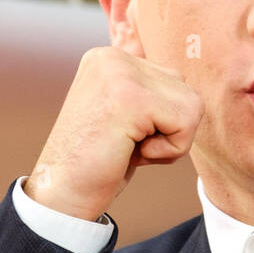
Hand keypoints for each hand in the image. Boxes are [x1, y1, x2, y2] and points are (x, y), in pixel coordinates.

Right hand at [23, 46, 203, 220]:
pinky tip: (130, 152)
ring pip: (192, 108)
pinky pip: (185, 124)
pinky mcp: (131, 97)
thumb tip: (189, 89)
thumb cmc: (97, 164)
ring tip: (128, 148)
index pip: (175, 82)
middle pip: (188, 93)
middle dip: (168, 132)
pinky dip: (167, 151)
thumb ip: (149, 93)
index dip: (162, 123)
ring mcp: (119, 73)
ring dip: (169, 142)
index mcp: (109, 58)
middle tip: (125, 145)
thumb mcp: (125, 117)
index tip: (122, 136)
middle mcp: (112, 57)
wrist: (61, 194)